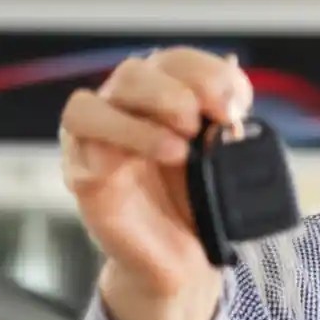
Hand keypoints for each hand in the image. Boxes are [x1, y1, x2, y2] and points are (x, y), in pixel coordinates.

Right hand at [58, 46, 252, 319]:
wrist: (185, 257)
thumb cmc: (200, 200)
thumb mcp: (224, 157)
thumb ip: (226, 122)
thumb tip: (232, 82)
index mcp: (162, 94)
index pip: (176, 62)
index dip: (208, 75)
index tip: (237, 107)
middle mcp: (122, 109)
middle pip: (133, 73)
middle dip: (174, 92)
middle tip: (202, 124)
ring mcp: (95, 141)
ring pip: (88, 106)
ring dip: (138, 122)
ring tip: (178, 149)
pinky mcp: (83, 176)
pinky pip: (82, 151)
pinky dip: (115, 151)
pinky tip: (149, 163)